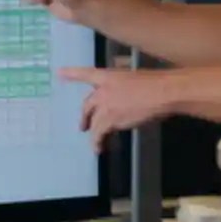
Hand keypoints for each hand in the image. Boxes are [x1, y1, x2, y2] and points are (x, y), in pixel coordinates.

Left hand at [58, 67, 173, 153]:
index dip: (72, 73)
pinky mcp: (109, 120)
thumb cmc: (156, 84)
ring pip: (93, 122)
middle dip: (85, 116)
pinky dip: (98, 142)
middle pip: (87, 104)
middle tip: (83, 126)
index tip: (59, 73)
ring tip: (95, 143)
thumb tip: (128, 100)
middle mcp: (102, 90)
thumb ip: (125, 89)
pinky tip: (99, 148)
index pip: (86, 73)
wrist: (161, 93)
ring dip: (93, 133)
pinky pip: (99, 134)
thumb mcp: (136, 80)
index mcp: (108, 76)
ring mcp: (104, 105)